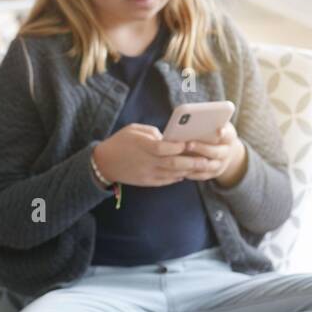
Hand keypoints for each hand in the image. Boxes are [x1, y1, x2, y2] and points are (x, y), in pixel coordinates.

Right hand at [93, 123, 220, 186]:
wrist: (104, 163)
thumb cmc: (120, 142)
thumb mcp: (133, 129)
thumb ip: (153, 133)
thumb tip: (170, 138)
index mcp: (142, 146)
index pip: (164, 148)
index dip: (178, 146)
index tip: (190, 142)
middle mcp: (146, 161)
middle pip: (173, 163)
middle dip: (192, 162)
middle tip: (207, 159)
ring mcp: (147, 173)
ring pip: (172, 174)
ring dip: (188, 171)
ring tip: (202, 167)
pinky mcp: (146, 182)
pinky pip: (166, 181)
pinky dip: (178, 177)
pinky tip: (186, 173)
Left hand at [180, 122, 247, 186]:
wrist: (226, 151)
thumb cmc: (215, 133)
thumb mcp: (217, 124)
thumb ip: (209, 121)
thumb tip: (190, 115)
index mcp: (229, 137)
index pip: (228, 134)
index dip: (223, 133)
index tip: (218, 130)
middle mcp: (227, 152)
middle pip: (216, 152)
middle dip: (202, 148)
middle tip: (188, 143)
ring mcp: (221, 165)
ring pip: (207, 165)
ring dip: (194, 161)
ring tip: (180, 157)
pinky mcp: (213, 174)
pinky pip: (201, 175)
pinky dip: (190, 172)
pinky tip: (178, 167)